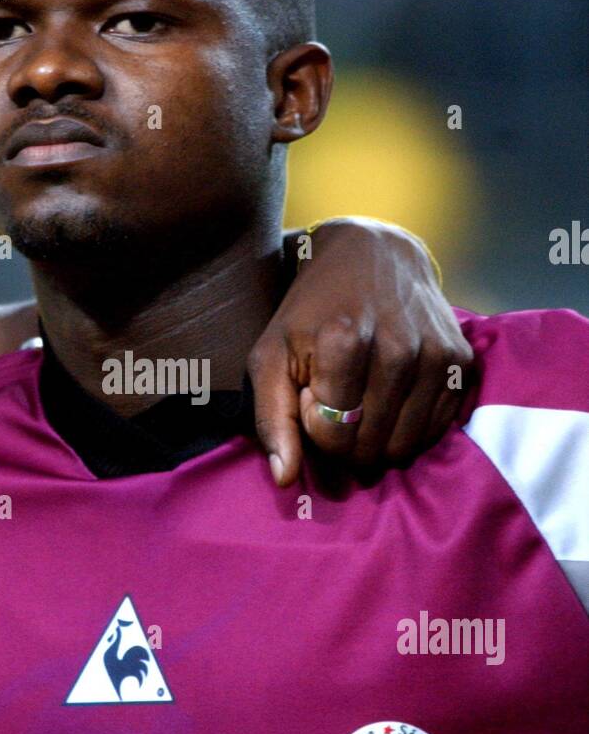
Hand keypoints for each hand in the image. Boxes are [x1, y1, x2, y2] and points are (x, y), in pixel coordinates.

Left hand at [247, 218, 472, 484]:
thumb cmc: (312, 311)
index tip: (313, 391)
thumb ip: (272, 418)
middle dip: (346, 439)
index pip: (333, 435)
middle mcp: (400, 347)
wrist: (372, 255)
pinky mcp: (462, 360)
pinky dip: (409, 427)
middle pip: (369, 446)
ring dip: (377, 438)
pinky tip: (392, 396)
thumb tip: (285, 479)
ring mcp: (436, 354)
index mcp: (346, 340)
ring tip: (362, 399)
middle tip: (338, 401)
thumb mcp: (272, 353)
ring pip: (404, 446)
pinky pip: (434, 431)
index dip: (315, 423)